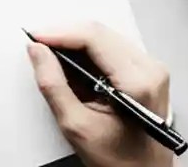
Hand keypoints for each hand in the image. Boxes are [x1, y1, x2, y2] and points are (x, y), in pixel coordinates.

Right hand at [27, 23, 174, 166]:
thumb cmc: (120, 160)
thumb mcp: (77, 126)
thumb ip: (54, 85)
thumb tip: (39, 53)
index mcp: (138, 82)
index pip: (94, 38)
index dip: (60, 33)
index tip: (36, 38)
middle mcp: (150, 69)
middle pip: (100, 33)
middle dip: (65, 36)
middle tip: (39, 48)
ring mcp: (151, 68)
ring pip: (104, 37)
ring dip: (75, 44)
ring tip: (54, 59)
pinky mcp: (146, 71)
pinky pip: (112, 48)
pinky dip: (88, 53)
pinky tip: (73, 66)